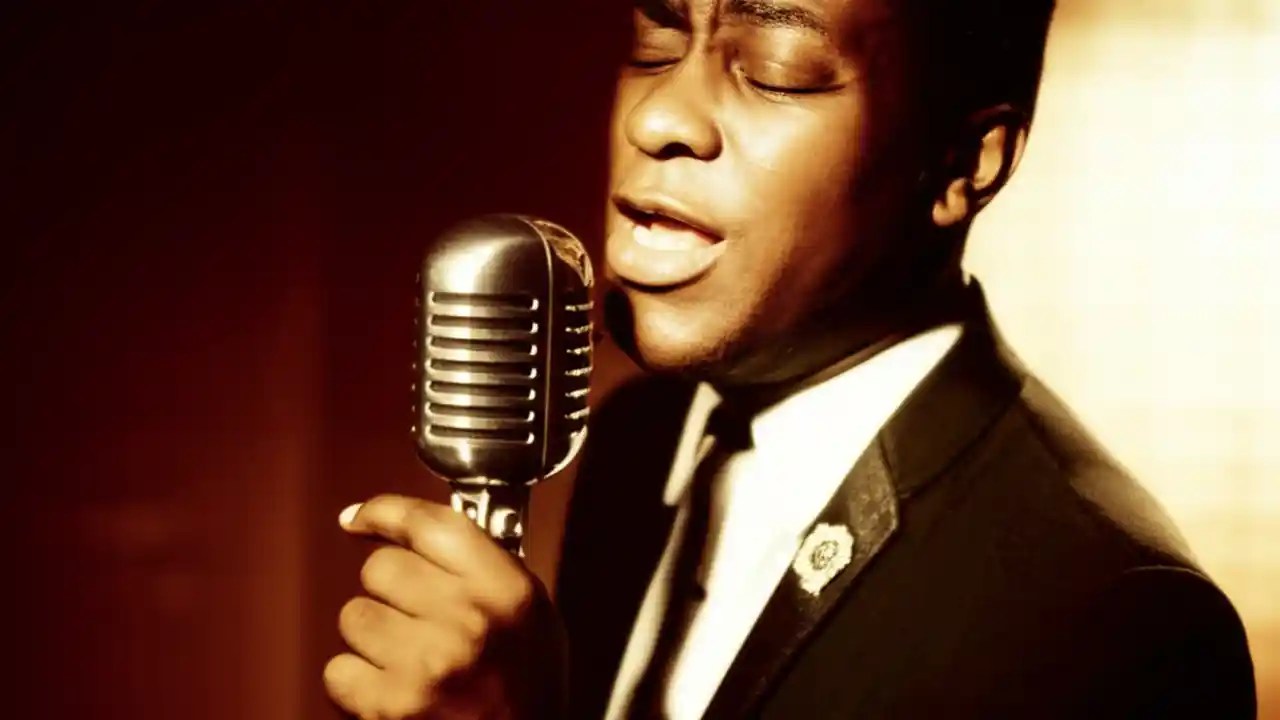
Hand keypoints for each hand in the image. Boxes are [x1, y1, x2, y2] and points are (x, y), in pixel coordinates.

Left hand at [323, 494, 566, 719]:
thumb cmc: (526, 688)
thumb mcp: (528, 613)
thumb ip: (481, 567)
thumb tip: (408, 529)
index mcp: (505, 590)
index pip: (429, 524)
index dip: (384, 513)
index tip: (361, 519)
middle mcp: (467, 620)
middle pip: (381, 568)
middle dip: (389, 590)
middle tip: (413, 616)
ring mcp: (427, 665)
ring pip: (354, 615)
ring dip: (372, 636)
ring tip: (407, 659)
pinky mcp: (391, 707)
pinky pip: (339, 670)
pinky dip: (356, 681)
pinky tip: (389, 689)